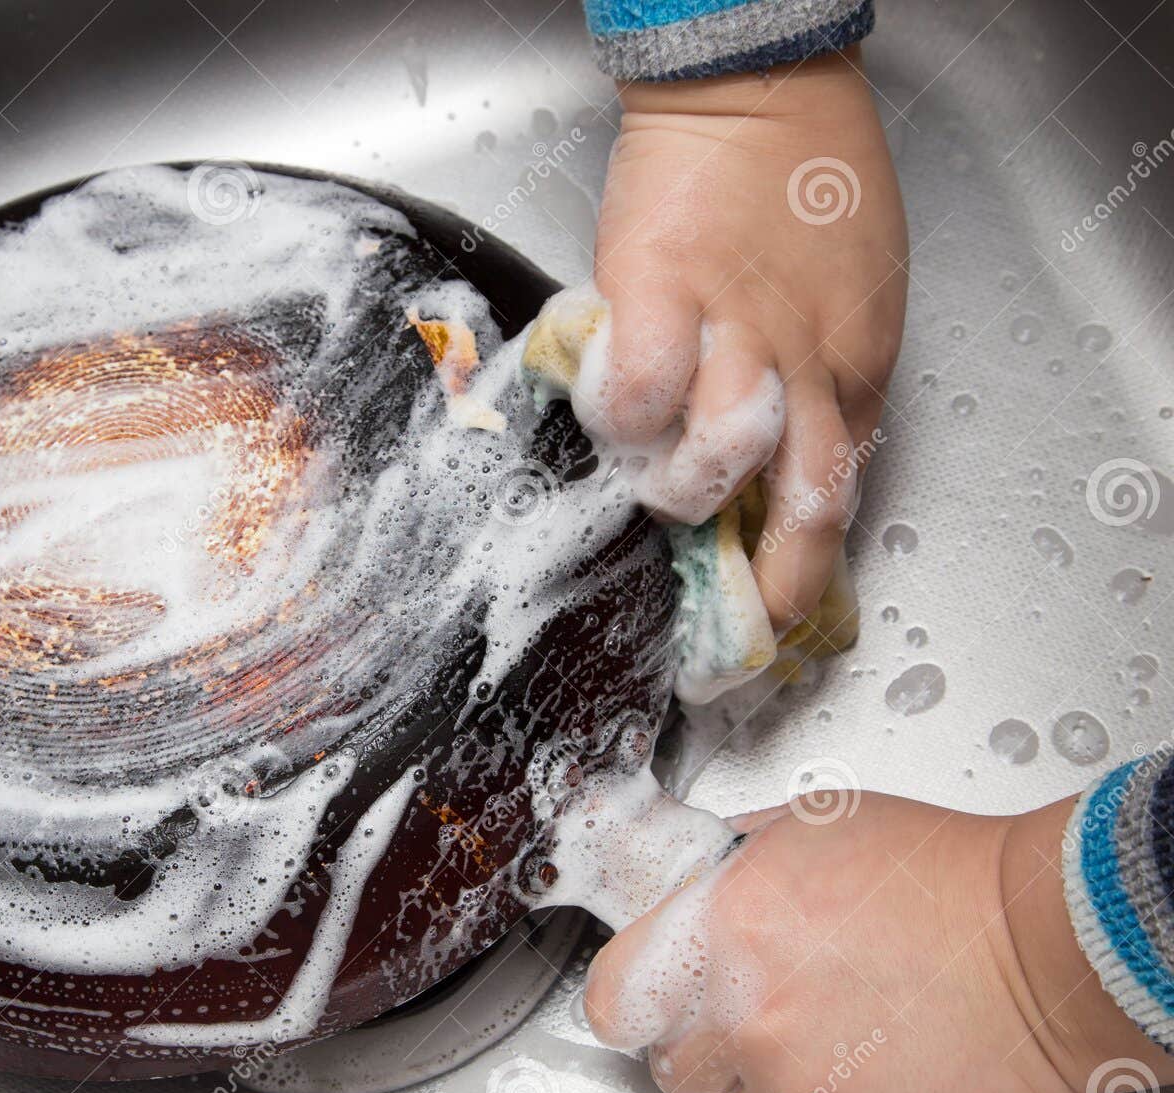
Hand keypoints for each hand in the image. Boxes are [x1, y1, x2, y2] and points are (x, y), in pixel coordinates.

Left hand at [583, 794, 1173, 1092]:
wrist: (1054, 944)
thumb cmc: (945, 877)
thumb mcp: (806, 827)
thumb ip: (723, 866)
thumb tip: (678, 886)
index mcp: (721, 929)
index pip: (612, 1000)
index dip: (636, 1000)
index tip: (657, 1001)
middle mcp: (746, 1016)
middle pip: (674, 1066)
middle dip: (711, 1043)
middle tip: (771, 1010)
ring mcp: (797, 1090)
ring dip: (776, 1089)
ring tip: (841, 1039)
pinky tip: (878, 1077)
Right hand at [592, 51, 906, 635]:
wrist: (761, 91)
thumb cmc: (811, 185)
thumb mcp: (856, 296)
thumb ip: (826, 379)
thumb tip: (784, 459)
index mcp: (857, 365)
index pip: (840, 494)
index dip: (807, 570)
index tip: (778, 618)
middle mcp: (807, 359)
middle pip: (802, 501)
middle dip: (763, 579)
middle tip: (725, 625)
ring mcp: (735, 326)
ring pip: (719, 456)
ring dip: (681, 492)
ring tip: (656, 485)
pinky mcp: (659, 288)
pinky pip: (637, 389)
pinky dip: (620, 418)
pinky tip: (613, 415)